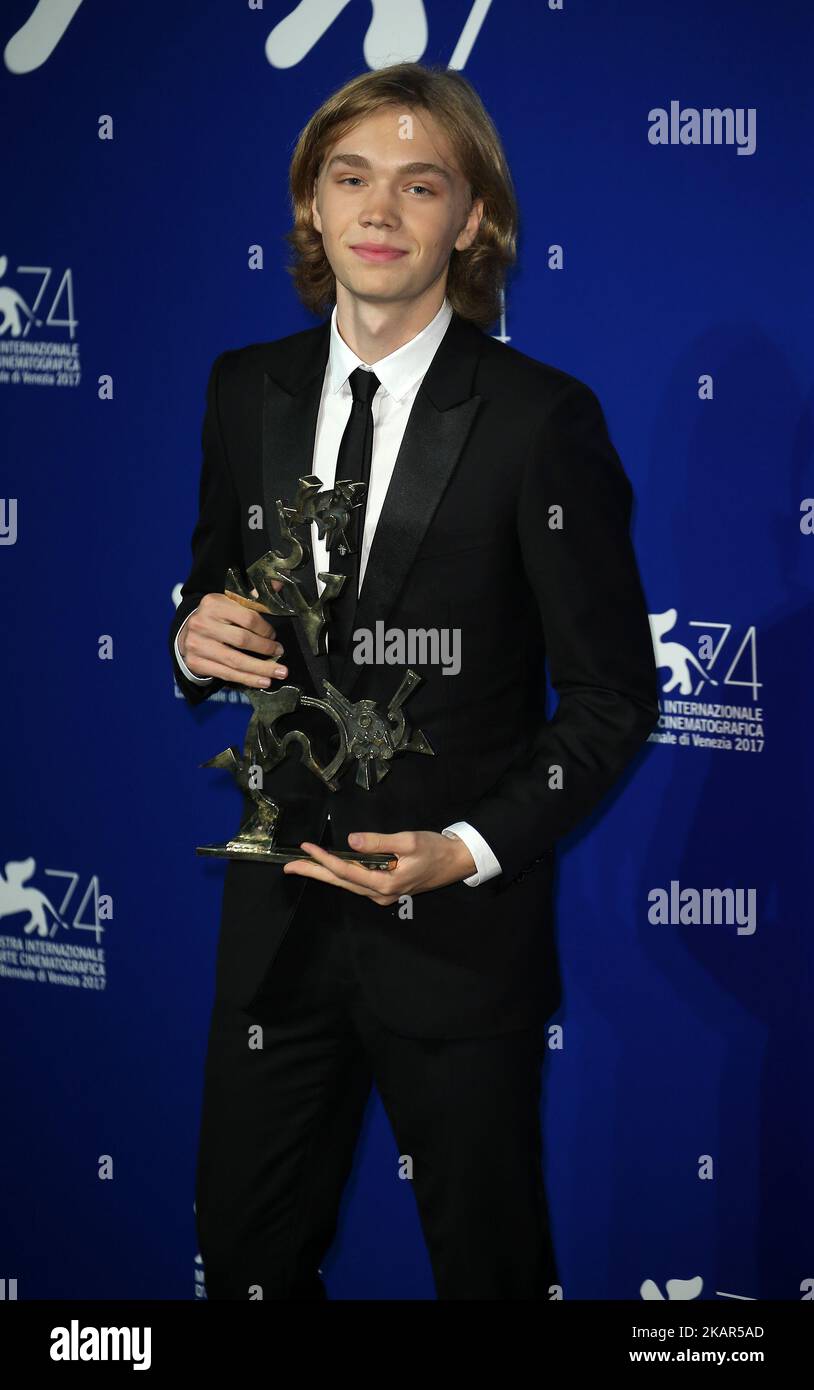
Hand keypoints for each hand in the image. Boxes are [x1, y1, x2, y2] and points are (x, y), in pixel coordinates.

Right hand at [178, 583, 287, 688]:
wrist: (187, 632)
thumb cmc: (216, 617)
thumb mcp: (230, 602)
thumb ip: (254, 597)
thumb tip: (279, 586)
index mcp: (214, 603)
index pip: (247, 618)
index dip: (265, 630)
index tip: (274, 637)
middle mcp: (203, 623)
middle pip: (242, 640)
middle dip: (265, 649)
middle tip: (280, 654)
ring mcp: (197, 645)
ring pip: (235, 661)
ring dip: (260, 669)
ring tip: (279, 674)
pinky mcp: (196, 662)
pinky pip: (226, 674)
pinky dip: (247, 679)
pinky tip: (262, 681)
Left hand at [282, 830, 476, 905]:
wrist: (457, 862)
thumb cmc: (435, 849)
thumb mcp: (409, 840)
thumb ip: (379, 841)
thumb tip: (351, 841)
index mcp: (385, 884)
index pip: (346, 870)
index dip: (324, 859)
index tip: (306, 847)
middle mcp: (380, 894)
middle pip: (340, 882)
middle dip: (313, 872)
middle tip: (288, 866)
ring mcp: (382, 895)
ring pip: (347, 883)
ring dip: (324, 873)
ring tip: (302, 865)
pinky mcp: (386, 890)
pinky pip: (356, 882)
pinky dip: (340, 874)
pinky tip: (329, 868)